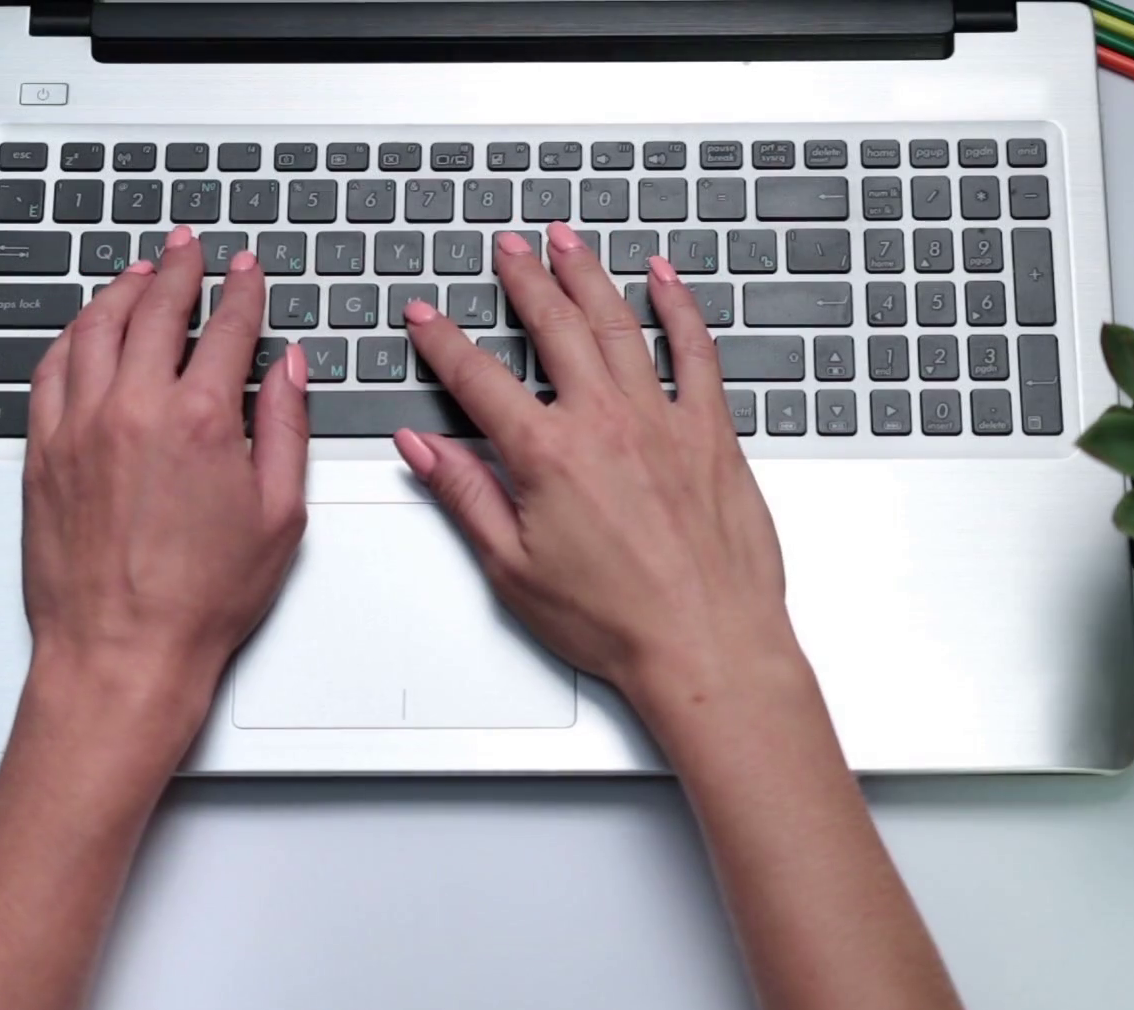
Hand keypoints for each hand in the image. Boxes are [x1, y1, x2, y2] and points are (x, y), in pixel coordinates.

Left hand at [20, 225, 308, 753]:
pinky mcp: (42, 451)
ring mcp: (78, 426)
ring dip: (120, 291)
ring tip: (138, 274)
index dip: (242, 291)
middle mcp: (132, 409)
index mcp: (199, 419)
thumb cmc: (202, 599)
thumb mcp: (279, 514)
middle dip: (177, 271)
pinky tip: (86, 330)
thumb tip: (287, 368)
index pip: (226, 328)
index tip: (247, 271)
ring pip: (94, 329)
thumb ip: (285, 427)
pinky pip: (51, 370)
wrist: (122, 651)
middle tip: (189, 249)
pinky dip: (72, 337)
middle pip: (154, 311)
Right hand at [395, 222, 798, 736]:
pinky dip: (678, 308)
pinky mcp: (711, 431)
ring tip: (567, 241)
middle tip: (508, 249)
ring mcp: (662, 420)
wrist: (706, 644)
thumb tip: (422, 449)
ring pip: (619, 323)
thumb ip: (466, 496)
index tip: (426, 316)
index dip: (444, 341)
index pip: (478, 379)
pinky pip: (695, 350)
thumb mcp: (513, 569)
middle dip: (524, 280)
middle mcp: (605, 423)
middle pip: (554, 327)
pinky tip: (664, 280)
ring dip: (588, 275)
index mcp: (547, 455)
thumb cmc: (616, 622)